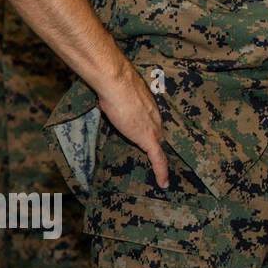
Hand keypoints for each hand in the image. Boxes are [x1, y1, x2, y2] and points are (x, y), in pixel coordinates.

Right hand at [95, 62, 166, 186]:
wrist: (116, 83)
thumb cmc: (111, 85)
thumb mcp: (113, 95)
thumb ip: (113, 101)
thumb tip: (103, 101)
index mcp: (148, 106)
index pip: (153, 122)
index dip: (153, 130)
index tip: (149, 136)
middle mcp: (155, 117)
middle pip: (159, 134)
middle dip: (158, 144)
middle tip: (158, 159)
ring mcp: (153, 128)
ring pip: (160, 147)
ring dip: (160, 160)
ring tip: (163, 175)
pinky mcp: (149, 139)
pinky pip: (158, 158)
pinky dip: (161, 171)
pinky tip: (163, 184)